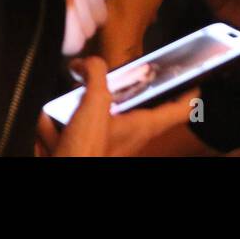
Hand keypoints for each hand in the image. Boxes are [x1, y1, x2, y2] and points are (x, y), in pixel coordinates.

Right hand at [33, 56, 200, 156]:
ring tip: (64, 103)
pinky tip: (46, 125)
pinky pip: (72, 131)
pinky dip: (56, 127)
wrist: (63, 177)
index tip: (193, 74)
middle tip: (106, 75)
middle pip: (134, 107)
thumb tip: (88, 61)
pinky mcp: (86, 149)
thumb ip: (96, 76)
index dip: (190, 90)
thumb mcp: (94, 106)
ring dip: (78, 109)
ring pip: (98, 117)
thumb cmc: (87, 152)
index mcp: (144, 125)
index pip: (181, 108)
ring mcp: (108, 143)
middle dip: (115, 91)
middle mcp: (131, 135)